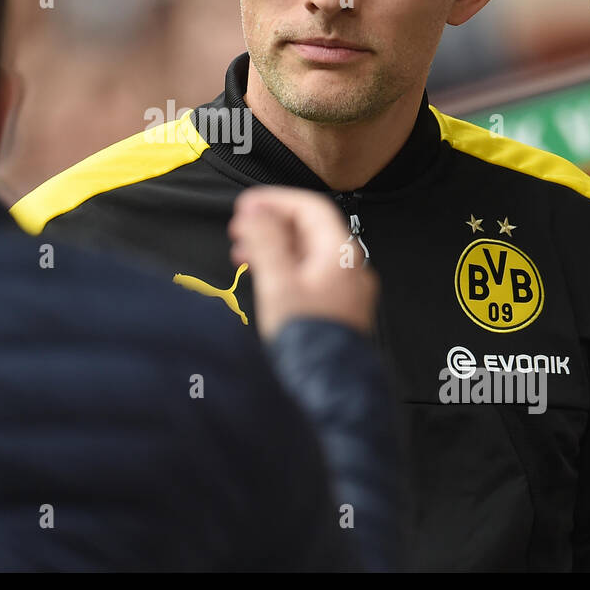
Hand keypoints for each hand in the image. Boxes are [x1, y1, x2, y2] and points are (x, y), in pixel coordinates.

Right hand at [228, 186, 378, 340]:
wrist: (327, 388)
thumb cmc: (308, 342)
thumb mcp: (278, 284)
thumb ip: (265, 242)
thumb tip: (255, 213)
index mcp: (340, 255)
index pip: (309, 208)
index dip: (275, 201)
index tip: (247, 205)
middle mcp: (349, 269)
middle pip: (308, 229)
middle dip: (270, 223)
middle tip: (240, 226)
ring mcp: (344, 290)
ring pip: (306, 252)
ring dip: (273, 245)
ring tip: (242, 252)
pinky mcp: (335, 308)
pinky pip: (308, 274)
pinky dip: (283, 266)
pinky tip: (263, 276)